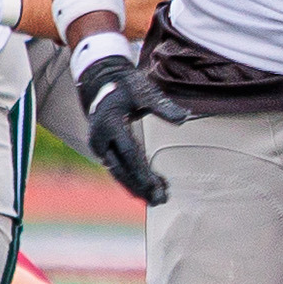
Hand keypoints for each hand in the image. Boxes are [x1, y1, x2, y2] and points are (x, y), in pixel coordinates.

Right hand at [75, 54, 184, 204]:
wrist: (101, 83)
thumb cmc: (125, 86)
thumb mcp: (143, 91)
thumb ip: (162, 106)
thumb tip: (184, 118)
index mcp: (109, 123)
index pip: (128, 152)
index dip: (142, 170)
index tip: (156, 184)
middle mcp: (100, 138)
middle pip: (121, 169)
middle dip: (140, 186)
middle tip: (159, 200)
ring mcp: (99, 146)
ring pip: (118, 173)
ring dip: (136, 188)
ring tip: (157, 200)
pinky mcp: (103, 151)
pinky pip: (117, 168)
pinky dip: (131, 180)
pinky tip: (146, 190)